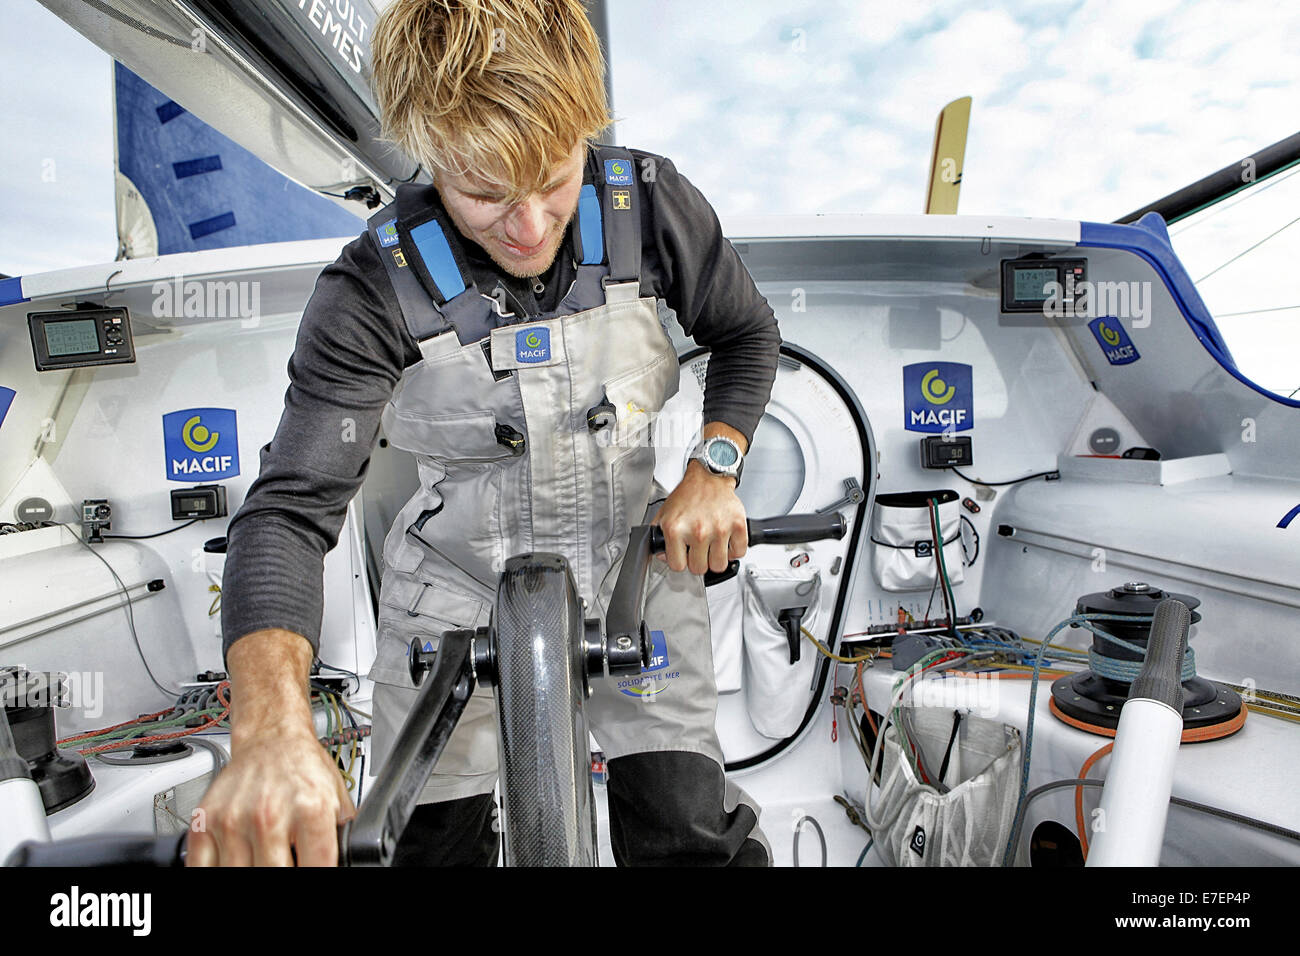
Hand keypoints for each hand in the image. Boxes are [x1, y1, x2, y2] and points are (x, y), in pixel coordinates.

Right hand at [186, 629, 354, 866]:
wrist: (272, 737)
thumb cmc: (303, 768)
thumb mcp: (337, 799)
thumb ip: (340, 836)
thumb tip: (347, 859)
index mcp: (310, 809)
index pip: (317, 869)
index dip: (319, 875)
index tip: (313, 869)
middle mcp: (270, 815)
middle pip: (274, 876)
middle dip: (284, 872)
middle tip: (286, 861)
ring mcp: (233, 821)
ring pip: (237, 875)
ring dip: (253, 869)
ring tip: (265, 857)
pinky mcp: (204, 822)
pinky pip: (201, 868)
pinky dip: (216, 869)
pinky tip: (237, 859)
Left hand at [652, 459, 747, 574]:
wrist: (708, 477)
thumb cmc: (688, 495)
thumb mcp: (664, 514)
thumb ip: (659, 537)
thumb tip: (662, 556)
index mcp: (676, 529)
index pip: (678, 566)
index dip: (680, 560)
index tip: (683, 554)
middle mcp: (698, 531)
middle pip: (699, 569)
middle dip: (698, 560)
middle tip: (698, 548)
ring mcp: (719, 529)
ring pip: (719, 565)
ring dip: (715, 558)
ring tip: (712, 545)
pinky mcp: (737, 526)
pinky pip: (738, 553)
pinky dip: (733, 550)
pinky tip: (725, 541)